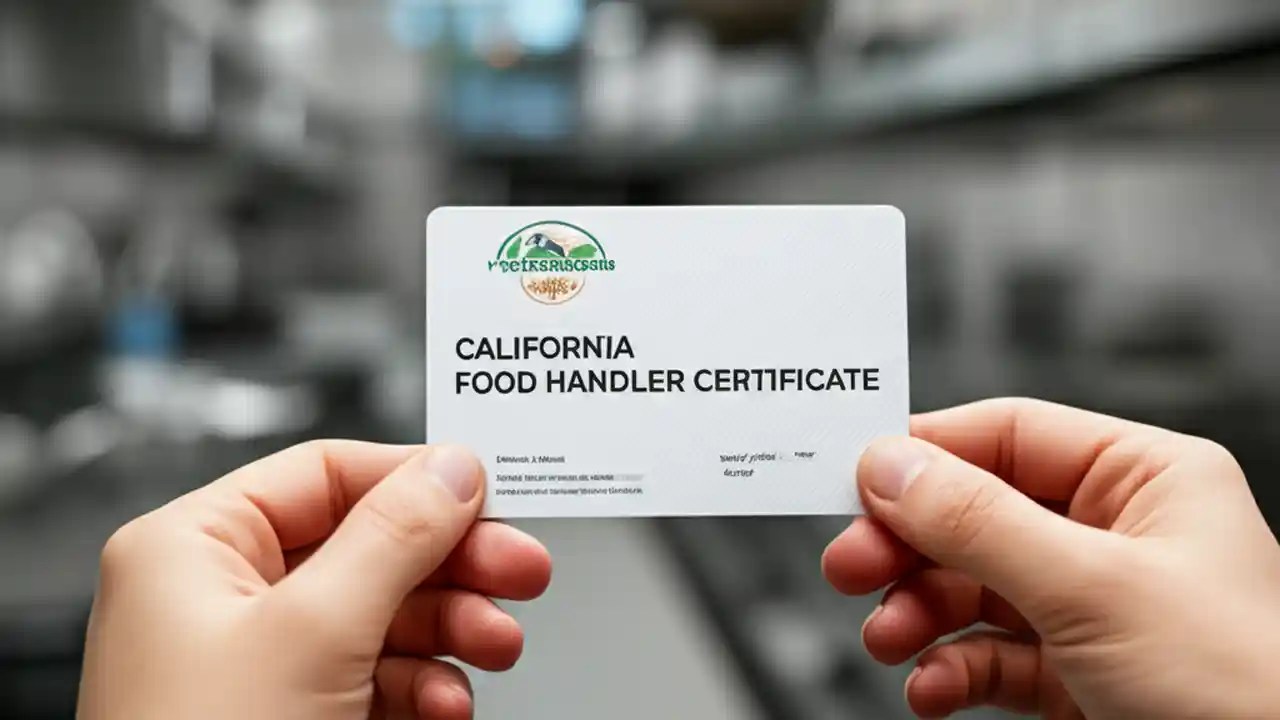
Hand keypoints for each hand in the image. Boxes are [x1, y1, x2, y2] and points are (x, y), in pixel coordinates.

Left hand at [78, 442, 551, 719]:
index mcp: (190, 550)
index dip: (415, 480)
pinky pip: (373, 680)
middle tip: (521, 570)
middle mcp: (218, 600)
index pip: (325, 475)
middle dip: (452, 567)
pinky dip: (421, 689)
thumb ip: (394, 537)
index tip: (490, 494)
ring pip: (381, 617)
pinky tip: (445, 704)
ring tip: (494, 643)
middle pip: (368, 548)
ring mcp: (255, 666)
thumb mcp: (315, 631)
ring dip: (450, 631)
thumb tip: (451, 469)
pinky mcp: (289, 719)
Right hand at [823, 398, 1279, 718]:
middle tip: (851, 566)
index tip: (854, 479)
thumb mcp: (1094, 589)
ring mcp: (1094, 608)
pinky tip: (931, 687)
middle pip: (976, 514)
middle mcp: (1116, 536)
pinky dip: (950, 669)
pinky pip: (991, 655)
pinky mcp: (1078, 676)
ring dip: (919, 612)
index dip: (926, 454)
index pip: (1009, 435)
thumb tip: (891, 467)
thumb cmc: (1245, 691)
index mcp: (1145, 481)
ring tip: (887, 638)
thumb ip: (981, 522)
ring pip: (974, 587)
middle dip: (909, 546)